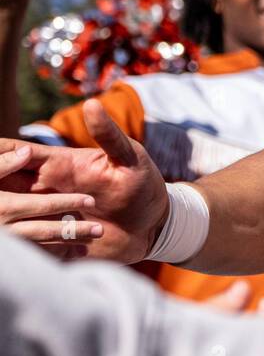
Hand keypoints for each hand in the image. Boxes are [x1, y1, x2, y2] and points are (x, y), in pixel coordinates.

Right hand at [0, 98, 169, 261]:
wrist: (155, 224)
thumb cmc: (141, 184)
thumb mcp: (128, 157)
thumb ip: (109, 135)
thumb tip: (92, 104)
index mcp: (57, 165)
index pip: (17, 154)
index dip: (3, 154)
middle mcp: (46, 190)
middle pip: (6, 186)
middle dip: (0, 192)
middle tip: (2, 201)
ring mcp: (49, 216)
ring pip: (16, 219)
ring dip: (23, 224)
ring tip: (53, 225)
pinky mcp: (57, 241)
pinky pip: (33, 244)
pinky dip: (37, 246)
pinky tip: (56, 250)